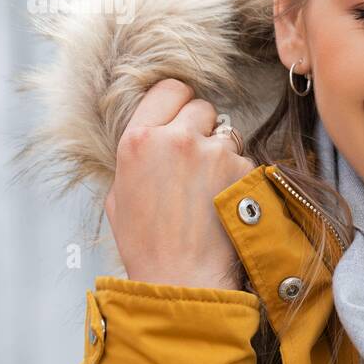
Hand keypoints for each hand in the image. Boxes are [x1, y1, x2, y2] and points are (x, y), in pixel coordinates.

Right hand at [104, 78, 256, 289]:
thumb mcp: (120, 193)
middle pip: (201, 106)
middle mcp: (177, 138)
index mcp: (139, 139)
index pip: (169, 89)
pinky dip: (238, 174)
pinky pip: (243, 159)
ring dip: (221, 151)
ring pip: (227, 133)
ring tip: (207, 187)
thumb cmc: (146, 242)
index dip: (177, 102)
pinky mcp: (242, 169)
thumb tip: (153, 136)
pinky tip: (222, 200)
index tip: (180, 117)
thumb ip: (138, 154)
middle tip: (194, 158)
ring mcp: (214, 152)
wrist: (180, 275)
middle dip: (200, 127)